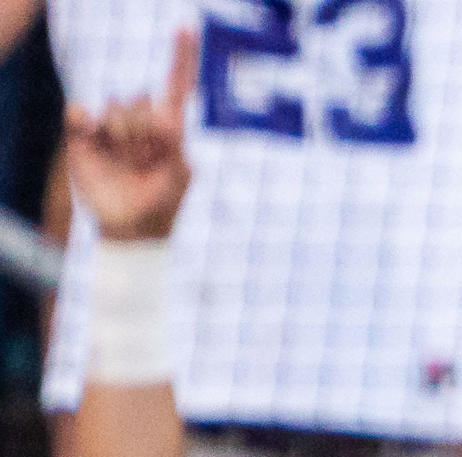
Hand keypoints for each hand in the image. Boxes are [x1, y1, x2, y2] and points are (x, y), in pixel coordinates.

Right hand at [63, 25, 195, 244]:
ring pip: (116, 108)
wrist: (127, 229)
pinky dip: (84, 121)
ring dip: (122, 138)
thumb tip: (166, 123)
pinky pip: (81, 112)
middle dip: (144, 133)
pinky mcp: (85, 134)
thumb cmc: (158, 208)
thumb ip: (176, 154)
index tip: (186, 28)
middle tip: (144, 163)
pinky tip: (92, 136)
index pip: (177, 87)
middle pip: (142, 101)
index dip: (182, 57)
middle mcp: (140, 121)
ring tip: (125, 163)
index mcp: (169, 129)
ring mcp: (112, 126)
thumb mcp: (176, 184)